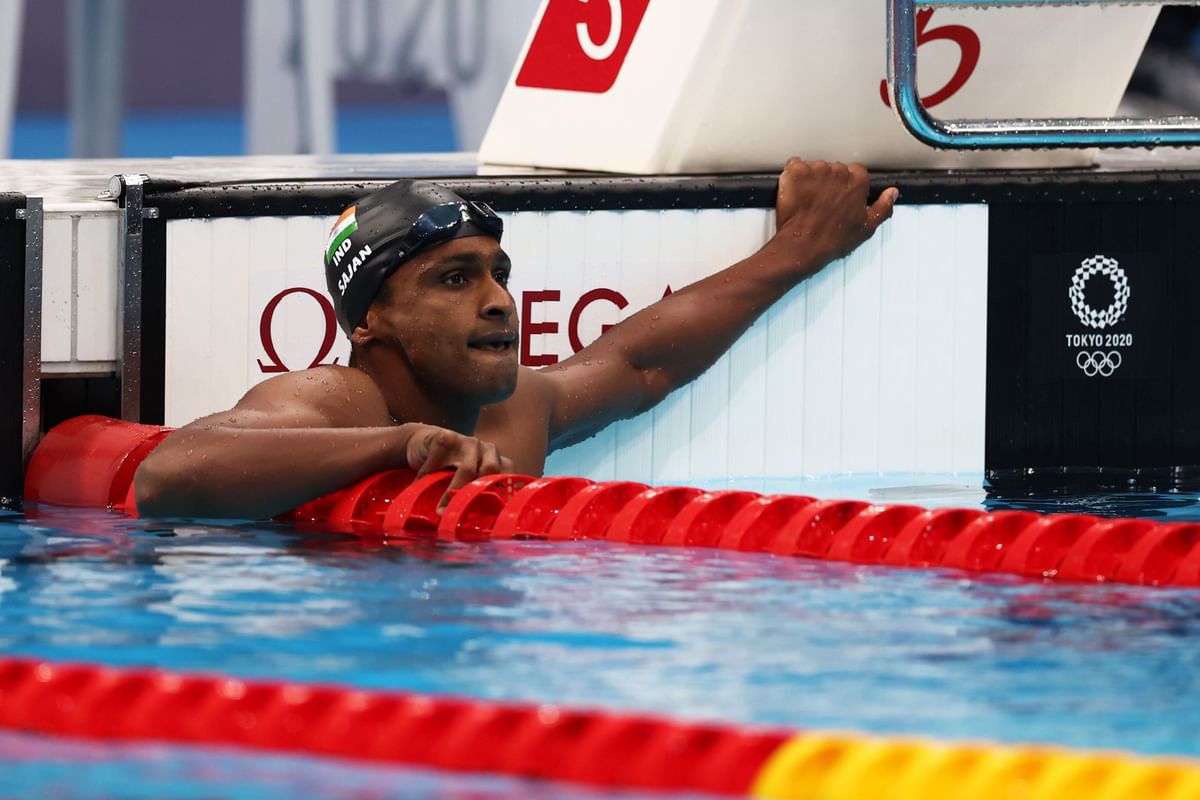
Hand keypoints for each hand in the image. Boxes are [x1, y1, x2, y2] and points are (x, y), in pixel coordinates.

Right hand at [403, 425, 513, 510]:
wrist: (422, 443)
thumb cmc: (447, 468)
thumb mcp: (465, 482)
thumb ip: (476, 496)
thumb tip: (480, 527)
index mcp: (497, 461)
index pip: (507, 479)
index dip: (501, 498)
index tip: (490, 520)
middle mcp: (487, 449)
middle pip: (492, 472)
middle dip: (478, 496)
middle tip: (464, 515)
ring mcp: (467, 441)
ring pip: (468, 469)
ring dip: (452, 494)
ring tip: (441, 511)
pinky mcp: (446, 436)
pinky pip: (441, 460)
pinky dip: (429, 476)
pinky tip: (420, 485)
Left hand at [773, 158, 898, 276]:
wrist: (803, 246)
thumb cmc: (832, 240)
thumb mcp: (866, 228)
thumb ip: (883, 207)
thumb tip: (892, 194)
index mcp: (858, 180)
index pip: (855, 172)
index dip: (846, 186)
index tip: (840, 198)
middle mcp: (839, 171)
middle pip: (834, 169)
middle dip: (828, 183)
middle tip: (821, 203)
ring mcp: (816, 170)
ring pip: (814, 168)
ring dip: (810, 180)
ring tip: (807, 201)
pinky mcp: (796, 172)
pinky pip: (794, 166)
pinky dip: (793, 177)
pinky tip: (795, 193)